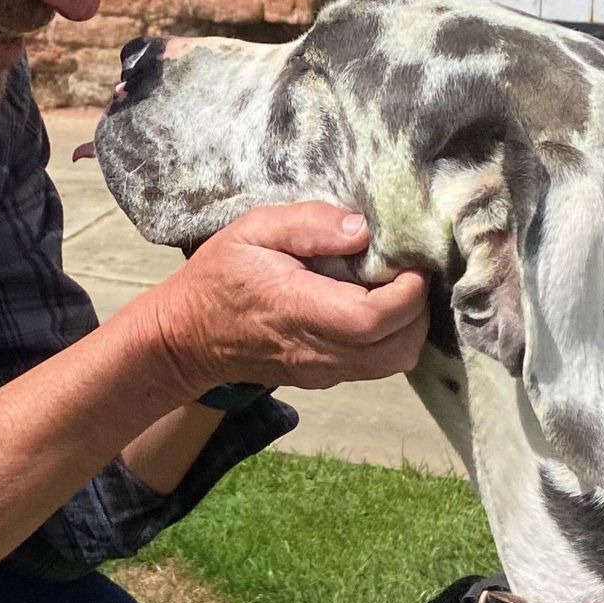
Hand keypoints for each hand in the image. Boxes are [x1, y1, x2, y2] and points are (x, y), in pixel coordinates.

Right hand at [139, 202, 430, 396]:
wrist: (185, 338)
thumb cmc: (218, 277)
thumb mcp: (252, 230)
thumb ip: (308, 224)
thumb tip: (363, 230)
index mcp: (296, 309)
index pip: (372, 317)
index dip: (408, 292)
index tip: (412, 261)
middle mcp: (315, 350)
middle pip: (397, 347)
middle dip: (418, 308)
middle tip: (409, 270)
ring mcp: (321, 371)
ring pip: (393, 362)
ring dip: (409, 326)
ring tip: (396, 287)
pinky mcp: (323, 378)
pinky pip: (375, 366)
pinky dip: (391, 338)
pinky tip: (375, 305)